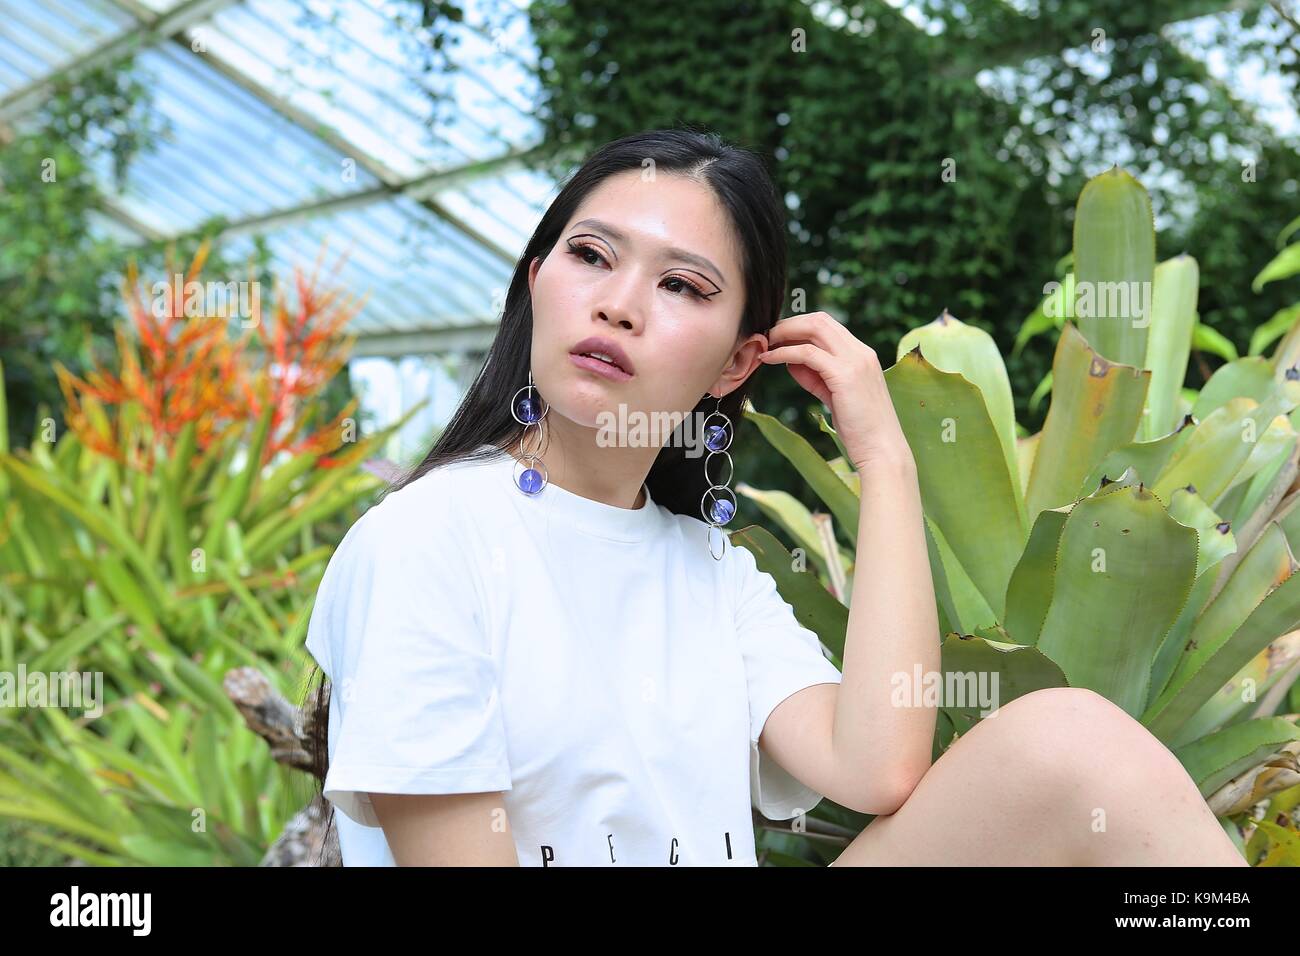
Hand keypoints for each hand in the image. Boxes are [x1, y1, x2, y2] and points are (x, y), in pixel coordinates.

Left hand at [758, 312, 913, 470]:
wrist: (882, 451)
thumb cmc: (860, 429)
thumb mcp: (834, 396)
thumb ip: (816, 377)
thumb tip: (791, 361)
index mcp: (862, 355)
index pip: (828, 325)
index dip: (799, 326)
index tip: (778, 338)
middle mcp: (861, 352)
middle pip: (819, 320)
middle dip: (789, 324)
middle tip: (767, 336)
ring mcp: (855, 361)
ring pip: (814, 328)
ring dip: (784, 333)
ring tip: (765, 345)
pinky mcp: (845, 375)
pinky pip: (807, 353)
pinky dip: (784, 352)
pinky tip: (769, 359)